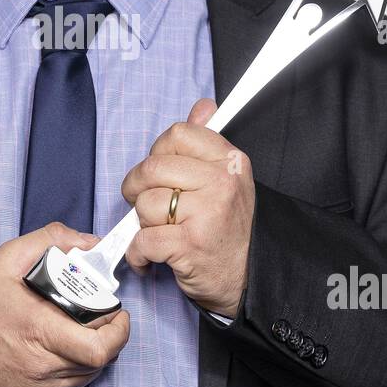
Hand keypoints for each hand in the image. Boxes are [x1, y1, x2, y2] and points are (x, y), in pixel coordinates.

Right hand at [0, 222, 130, 386]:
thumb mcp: (8, 258)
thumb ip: (52, 240)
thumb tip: (88, 242)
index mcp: (38, 331)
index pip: (99, 347)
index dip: (118, 331)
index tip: (117, 312)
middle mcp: (41, 367)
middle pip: (100, 362)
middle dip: (110, 337)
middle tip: (104, 318)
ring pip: (88, 377)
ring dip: (94, 354)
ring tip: (84, 331)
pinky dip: (75, 370)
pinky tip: (63, 350)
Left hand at [120, 98, 253, 317]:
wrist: (249, 279)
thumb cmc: (230, 230)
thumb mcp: (228, 180)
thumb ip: (208, 142)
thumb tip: (203, 107)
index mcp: (229, 161)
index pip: (177, 135)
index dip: (157, 153)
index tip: (158, 172)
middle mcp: (221, 183)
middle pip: (152, 168)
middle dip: (137, 189)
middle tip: (146, 204)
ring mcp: (206, 214)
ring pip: (145, 204)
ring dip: (143, 223)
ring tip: (160, 232)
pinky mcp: (189, 245)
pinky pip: (142, 238)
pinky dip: (138, 252)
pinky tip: (150, 256)